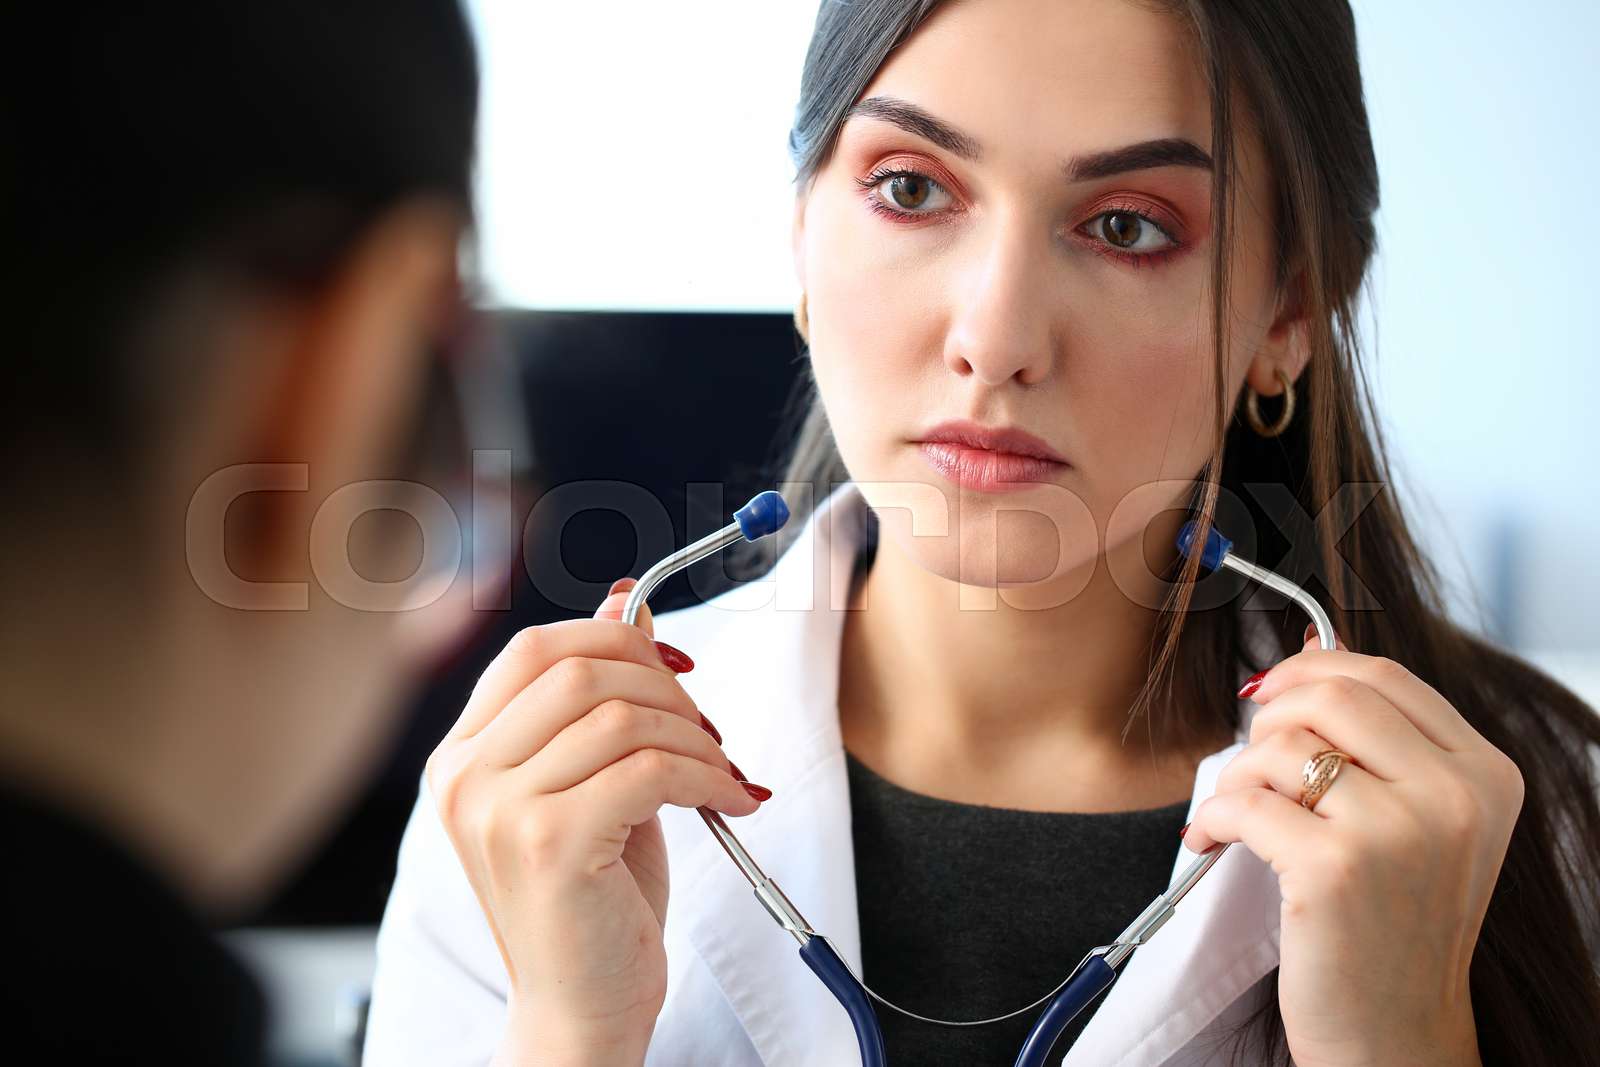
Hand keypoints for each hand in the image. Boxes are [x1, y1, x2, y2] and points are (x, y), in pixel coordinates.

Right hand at [426, 578, 767, 1065]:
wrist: (579, 1010)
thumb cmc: (589, 900)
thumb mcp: (593, 783)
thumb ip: (599, 700)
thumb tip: (628, 602)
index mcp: (464, 756)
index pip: (534, 648)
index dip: (614, 637)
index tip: (676, 666)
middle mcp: (466, 777)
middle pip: (580, 668)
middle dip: (665, 687)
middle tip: (709, 728)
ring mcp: (500, 810)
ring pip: (621, 716)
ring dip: (695, 737)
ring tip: (721, 772)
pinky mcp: (550, 844)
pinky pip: (651, 770)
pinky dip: (708, 776)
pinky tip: (731, 800)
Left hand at [1183, 624, 1522, 1066]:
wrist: (1395, 1035)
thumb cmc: (1393, 924)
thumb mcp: (1420, 824)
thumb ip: (1380, 741)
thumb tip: (1309, 645)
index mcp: (1485, 773)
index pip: (1384, 678)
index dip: (1311, 670)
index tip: (1271, 693)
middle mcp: (1454, 796)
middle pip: (1329, 696)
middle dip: (1270, 719)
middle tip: (1253, 765)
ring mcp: (1398, 832)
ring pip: (1280, 748)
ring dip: (1237, 777)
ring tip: (1239, 816)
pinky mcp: (1336, 869)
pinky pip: (1242, 802)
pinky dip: (1212, 818)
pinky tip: (1214, 844)